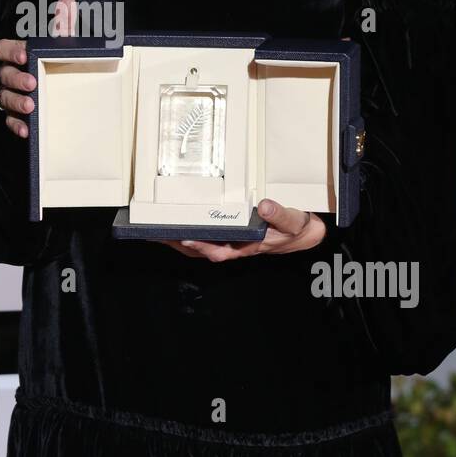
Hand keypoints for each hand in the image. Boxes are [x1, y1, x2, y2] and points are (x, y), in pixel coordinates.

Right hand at [0, 0, 76, 138]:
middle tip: (33, 82)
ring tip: (31, 107)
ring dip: (17, 103)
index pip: (2, 49)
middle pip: (4, 75)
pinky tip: (27, 130)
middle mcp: (10, 74)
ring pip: (5, 98)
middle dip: (17, 79)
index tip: (25, 54)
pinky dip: (17, 125)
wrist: (63, 85)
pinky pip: (10, 120)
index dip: (10, 51)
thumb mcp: (61, 42)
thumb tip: (68, 2)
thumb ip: (63, 23)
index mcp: (16, 55)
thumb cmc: (55, 60)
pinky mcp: (16, 115)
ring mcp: (12, 95)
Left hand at [161, 199, 326, 261]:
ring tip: (157, 232)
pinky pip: (204, 238)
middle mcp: (234, 247)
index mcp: (246, 246)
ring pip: (199, 245)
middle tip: (157, 235)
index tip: (187, 238)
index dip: (203, 246)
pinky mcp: (228, 236)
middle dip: (179, 244)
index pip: (220, 250)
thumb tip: (265, 206)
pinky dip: (189, 234)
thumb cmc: (292, 229)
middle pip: (201, 250)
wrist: (298, 233)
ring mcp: (229, 243)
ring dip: (178, 241)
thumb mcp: (291, 221)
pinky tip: (176, 228)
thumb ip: (279, 214)